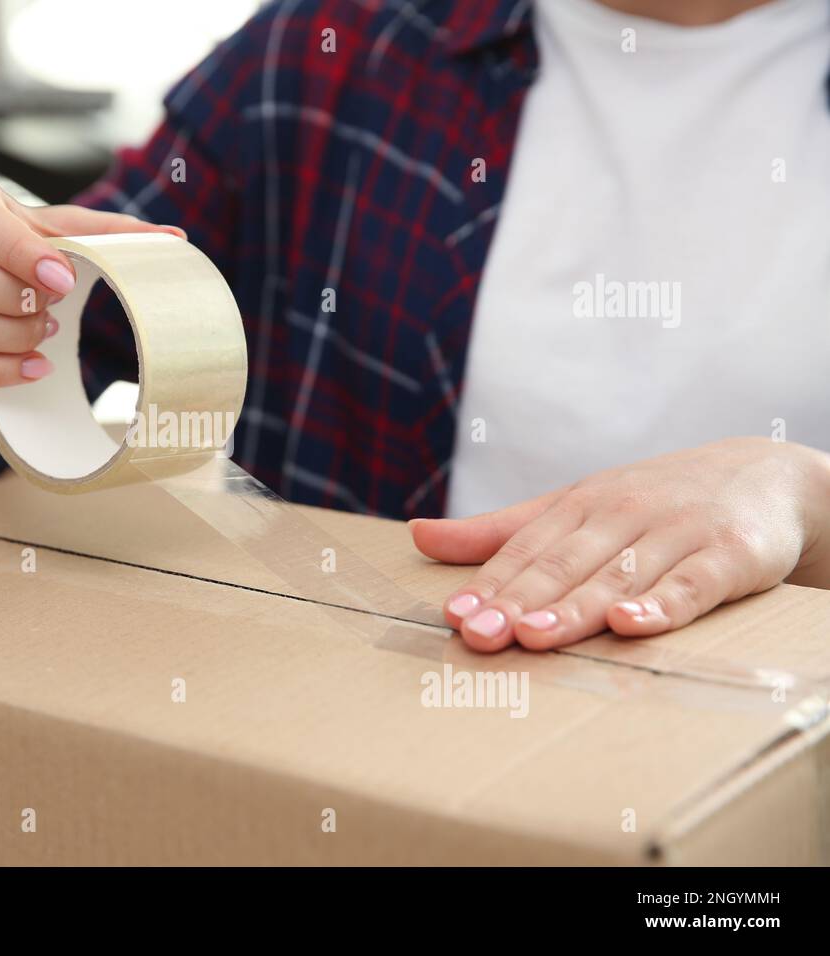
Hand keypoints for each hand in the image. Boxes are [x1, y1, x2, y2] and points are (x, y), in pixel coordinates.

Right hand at [0, 175, 183, 388]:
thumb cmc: (20, 246)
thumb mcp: (58, 231)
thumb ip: (108, 234)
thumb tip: (174, 240)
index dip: (22, 256)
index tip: (63, 281)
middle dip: (14, 302)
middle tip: (52, 311)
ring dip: (9, 338)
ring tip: (44, 335)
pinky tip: (33, 368)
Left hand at [411, 437, 829, 651]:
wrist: (766, 475)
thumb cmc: (652, 501)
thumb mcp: (574, 506)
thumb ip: (499, 531)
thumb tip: (417, 534)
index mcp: (580, 505)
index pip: (525, 550)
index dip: (489, 584)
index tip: (454, 617)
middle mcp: (622, 514)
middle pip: (563, 566)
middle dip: (518, 602)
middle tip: (480, 636)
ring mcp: (676, 533)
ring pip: (617, 577)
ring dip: (574, 608)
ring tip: (533, 636)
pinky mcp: (728, 555)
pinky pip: (691, 585)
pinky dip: (661, 604)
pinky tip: (629, 623)